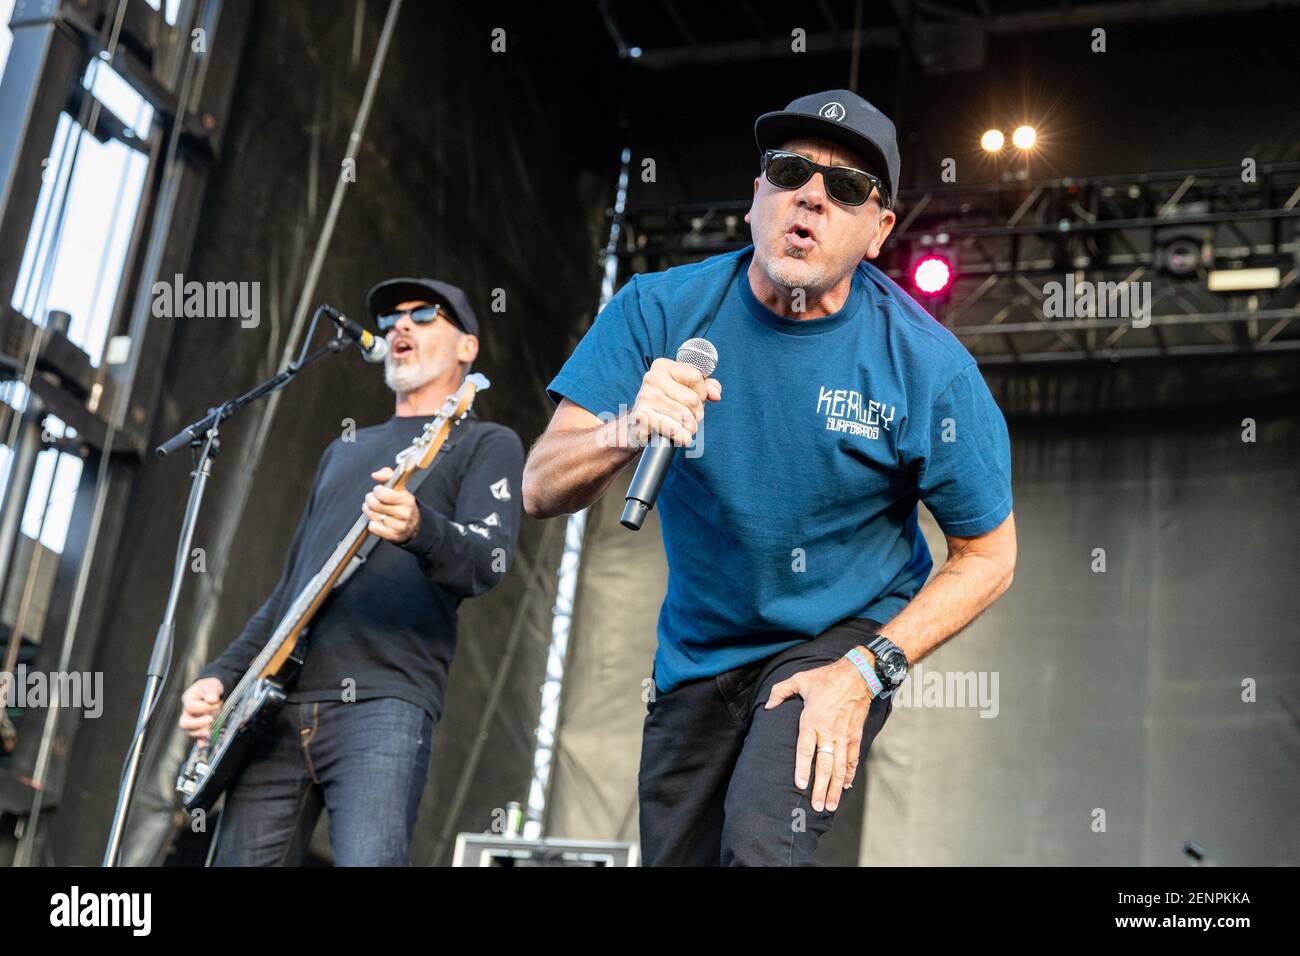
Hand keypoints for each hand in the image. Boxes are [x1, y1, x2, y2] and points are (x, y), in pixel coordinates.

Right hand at [179, 677, 223, 743]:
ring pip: (189, 731)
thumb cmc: (209, 687)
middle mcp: (187, 711)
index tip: (216, 703)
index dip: (204, 707)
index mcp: (188, 699)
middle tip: (210, 720)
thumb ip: (211, 691)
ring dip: (199, 733)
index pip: (191, 707)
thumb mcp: (211, 685)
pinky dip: (200, 741)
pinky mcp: (198, 726)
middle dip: (197, 724)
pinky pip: (196, 736)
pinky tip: (203, 744)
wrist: (211, 689)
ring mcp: (192, 719)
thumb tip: (211, 699)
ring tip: (209, 731)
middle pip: (184, 722)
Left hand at [364, 467, 419, 542]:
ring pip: (372, 516)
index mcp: (407, 499)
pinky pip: (373, 527)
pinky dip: (372, 523)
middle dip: (369, 500)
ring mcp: (399, 526)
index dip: (377, 491)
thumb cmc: (402, 503)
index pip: (383, 494)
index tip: (379, 490)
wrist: (414, 525)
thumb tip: (375, 475)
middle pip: (375, 505)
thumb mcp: (399, 487)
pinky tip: (378, 520)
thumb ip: (387, 475)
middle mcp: (404, 513)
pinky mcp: (392, 536)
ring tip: (375, 509)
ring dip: (369, 511)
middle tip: (372, 499)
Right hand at [625, 357, 721, 447]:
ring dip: (690, 428)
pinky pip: (674, 429)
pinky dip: (682, 437)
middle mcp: (651, 378)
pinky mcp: (641, 417)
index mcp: (662, 366)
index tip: (696, 399)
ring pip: (686, 417)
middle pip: (693, 400)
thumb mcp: (688, 391)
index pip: (696, 377)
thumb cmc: (668, 406)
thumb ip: (707, 387)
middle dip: (697, 414)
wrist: (639, 426)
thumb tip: (716, 394)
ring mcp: (645, 397)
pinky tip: (679, 437)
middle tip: (688, 418)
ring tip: (681, 427)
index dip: (702, 393)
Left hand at [765, 654, 874, 812]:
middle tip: (816, 806)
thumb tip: (768, 707)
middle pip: (824, 766)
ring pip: (840, 768)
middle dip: (820, 788)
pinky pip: (853, 759)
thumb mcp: (799, 679)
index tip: (800, 786)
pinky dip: (849, 775)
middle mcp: (829, 732)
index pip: (806, 750)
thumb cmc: (826, 677)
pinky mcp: (855, 736)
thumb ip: (779, 692)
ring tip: (830, 805)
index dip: (802, 769)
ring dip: (835, 788)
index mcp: (812, 720)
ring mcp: (844, 736)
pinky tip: (844, 787)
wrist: (858, 674)